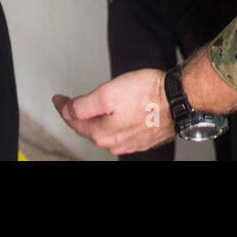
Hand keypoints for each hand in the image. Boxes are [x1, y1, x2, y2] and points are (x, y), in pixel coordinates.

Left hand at [52, 69, 173, 155]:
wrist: (178, 99)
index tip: (57, 99)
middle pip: (88, 128)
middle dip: (77, 115)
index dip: (63, 107)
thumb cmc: (147, 94)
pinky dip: (112, 122)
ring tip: (88, 108)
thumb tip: (67, 110)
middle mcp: (115, 142)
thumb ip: (83, 105)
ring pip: (105, 130)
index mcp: (102, 133)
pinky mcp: (143, 137)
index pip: (73, 121)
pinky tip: (113, 114)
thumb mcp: (107, 93)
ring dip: (95, 119)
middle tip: (69, 103)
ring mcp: (130, 142)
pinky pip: (121, 131)